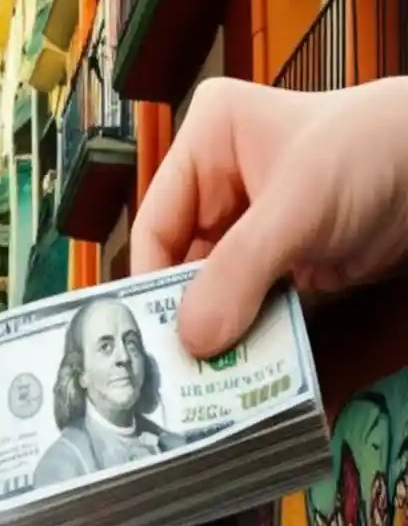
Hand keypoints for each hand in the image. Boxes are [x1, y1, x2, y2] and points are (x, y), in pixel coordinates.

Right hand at [131, 77, 407, 407]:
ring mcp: (251, 229)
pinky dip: (249, 337)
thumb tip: (191, 340)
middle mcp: (218, 186)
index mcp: (205, 145)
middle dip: (182, 314)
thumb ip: (240, 271)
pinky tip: (242, 369)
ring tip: (202, 380)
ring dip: (216, 332)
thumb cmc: (375, 152)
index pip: (155, 223)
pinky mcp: (284, 264)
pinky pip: (252, 306)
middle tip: (172, 370)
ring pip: (214, 291)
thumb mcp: (298, 206)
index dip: (149, 281)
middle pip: (180, 264)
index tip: (149, 338)